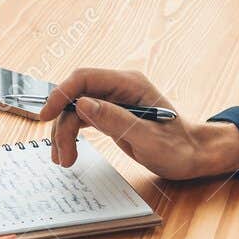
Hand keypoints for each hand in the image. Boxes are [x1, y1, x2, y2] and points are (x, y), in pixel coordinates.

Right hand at [39, 67, 238, 179]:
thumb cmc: (178, 148)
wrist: (193, 156)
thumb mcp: (148, 139)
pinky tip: (68, 152)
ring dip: (65, 133)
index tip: (46, 115)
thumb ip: (116, 120)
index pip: (85, 78)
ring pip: (75, 109)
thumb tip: (82, 104)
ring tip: (64, 160)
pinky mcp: (110, 113)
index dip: (61, 94)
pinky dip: (72, 135)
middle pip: (76, 96)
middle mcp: (119, 87)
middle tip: (62, 155)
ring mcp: (114, 100)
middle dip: (63, 124)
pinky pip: (82, 118)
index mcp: (130, 84)